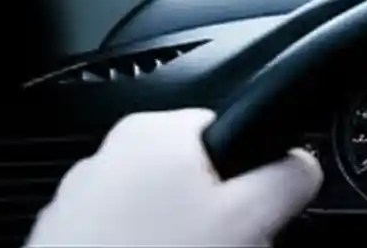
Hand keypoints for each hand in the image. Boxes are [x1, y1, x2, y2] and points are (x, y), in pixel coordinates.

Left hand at [25, 108, 321, 246]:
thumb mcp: (250, 218)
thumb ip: (289, 177)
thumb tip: (304, 164)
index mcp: (154, 129)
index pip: (226, 131)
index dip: (248, 176)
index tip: (248, 214)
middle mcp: (109, 152)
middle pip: (191, 175)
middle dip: (212, 213)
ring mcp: (79, 197)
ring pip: (155, 210)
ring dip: (176, 235)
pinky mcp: (63, 237)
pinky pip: (122, 236)